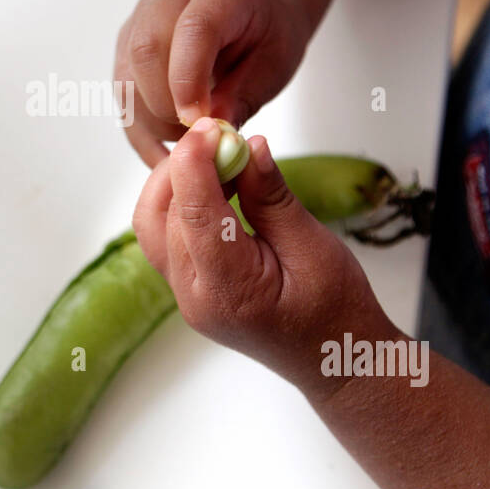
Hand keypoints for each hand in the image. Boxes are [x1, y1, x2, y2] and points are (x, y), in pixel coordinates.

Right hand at [113, 0, 310, 167]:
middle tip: (199, 134)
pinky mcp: (125, 51)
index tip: (199, 121)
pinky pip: (122, 97)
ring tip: (191, 138)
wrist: (251, 10)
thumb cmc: (267, 32)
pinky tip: (167, 154)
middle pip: (146, 51)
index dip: (189, 79)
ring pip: (126, 78)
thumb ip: (246, 93)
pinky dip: (142, 132)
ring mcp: (139, 23)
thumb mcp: (276, 60)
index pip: (191, 29)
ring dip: (154, 122)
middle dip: (167, 105)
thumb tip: (211, 128)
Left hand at [132, 118, 382, 389]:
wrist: (336, 360)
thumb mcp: (313, 246)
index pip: (194, 215)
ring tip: (217, 158)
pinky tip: (212, 183)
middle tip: (218, 137)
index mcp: (228, 291)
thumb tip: (248, 147)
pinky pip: (166, 236)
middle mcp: (194, 297)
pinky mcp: (189, 287)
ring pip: (153, 225)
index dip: (195, 163)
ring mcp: (186, 296)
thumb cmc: (336, 311)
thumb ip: (272, 197)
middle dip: (183, 168)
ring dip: (176, 184)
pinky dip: (181, 202)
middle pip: (162, 217)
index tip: (211, 128)